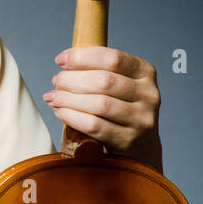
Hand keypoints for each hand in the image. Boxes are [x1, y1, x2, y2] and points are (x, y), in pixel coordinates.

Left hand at [42, 46, 163, 170]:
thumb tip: (64, 61)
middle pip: (104, 81)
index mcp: (145, 72)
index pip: (113, 58)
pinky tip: (60, 112)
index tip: (60, 60)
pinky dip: (72, 117)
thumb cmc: (120, 107)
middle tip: (56, 81)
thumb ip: (98, 69)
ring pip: (99, 104)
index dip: (82, 57)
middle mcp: (149, 94)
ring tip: (53, 97)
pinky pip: (95, 126)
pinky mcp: (129, 140)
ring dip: (69, 99)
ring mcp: (141, 119)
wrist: (140, 146)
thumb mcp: (119, 84)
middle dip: (72, 79)